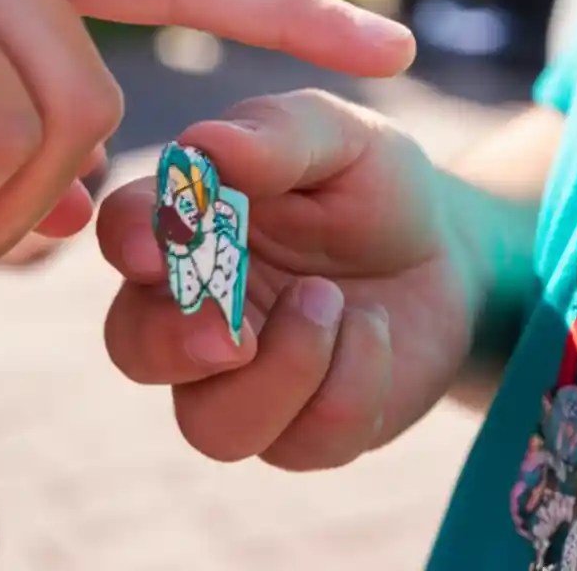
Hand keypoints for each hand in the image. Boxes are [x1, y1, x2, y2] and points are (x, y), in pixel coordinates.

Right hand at [95, 90, 471, 469]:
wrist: (449, 254)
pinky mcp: (305, 430)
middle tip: (232, 334)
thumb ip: (276, 136)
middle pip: (135, 350)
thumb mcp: (340, 138)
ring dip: (283, 370)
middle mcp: (195, 310)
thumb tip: (207, 143)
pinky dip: (354, 382)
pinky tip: (376, 331)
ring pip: (213, 425)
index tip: (153, 250)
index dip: (128, 243)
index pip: (127, 233)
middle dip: (174, 345)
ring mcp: (244, 381)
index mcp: (188, 227)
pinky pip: (307, 439)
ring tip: (335, 302)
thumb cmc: (374, 186)